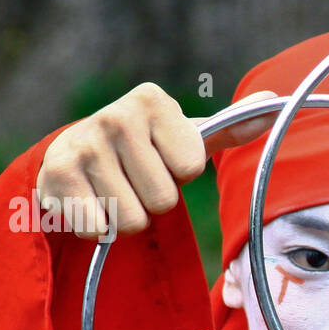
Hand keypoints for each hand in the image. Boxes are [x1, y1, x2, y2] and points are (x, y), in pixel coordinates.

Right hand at [35, 83, 278, 239]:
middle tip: (136, 181)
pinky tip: (89, 200)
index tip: (163, 159)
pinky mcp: (55, 176)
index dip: (180, 173)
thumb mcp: (185, 137)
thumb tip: (273, 105)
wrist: (72, 154)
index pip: (192, 167)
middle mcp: (114, 116)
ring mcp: (81, 145)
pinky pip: (98, 229)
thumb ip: (230, 128)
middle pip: (163, 200)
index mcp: (153, 100)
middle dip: (154, 201)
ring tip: (113, 190)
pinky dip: (97, 226)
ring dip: (127, 217)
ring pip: (132, 220)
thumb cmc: (144, 149)